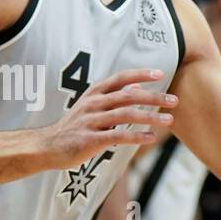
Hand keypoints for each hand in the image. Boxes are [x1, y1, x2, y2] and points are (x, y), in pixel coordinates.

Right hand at [41, 69, 176, 167]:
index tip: (160, 73)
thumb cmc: (73, 127)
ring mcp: (91, 121)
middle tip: (174, 100)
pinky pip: (117, 136)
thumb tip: (137, 86)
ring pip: (125, 115)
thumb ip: (113, 97)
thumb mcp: (91, 106)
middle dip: (153, 97)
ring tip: (169, 120)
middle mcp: (93, 104)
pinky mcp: (89, 140)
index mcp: (94, 94)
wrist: (46, 146)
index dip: (140, 74)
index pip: (120, 78)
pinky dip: (136, 136)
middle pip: (128, 96)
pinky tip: (150, 138)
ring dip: (150, 117)